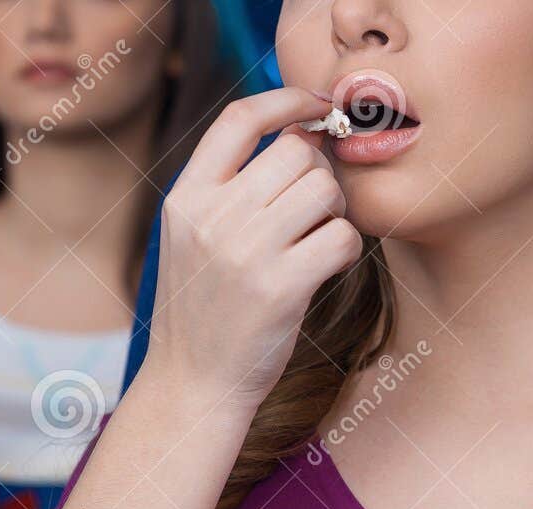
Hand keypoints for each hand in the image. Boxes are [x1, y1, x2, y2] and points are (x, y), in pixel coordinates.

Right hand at [139, 87, 363, 415]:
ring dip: (337, 211)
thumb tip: (301, 135)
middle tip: (317, 209)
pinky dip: (346, 249)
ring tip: (318, 239)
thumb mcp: (192, 238)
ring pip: (325, 190)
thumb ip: (228, 188)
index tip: (317, 107)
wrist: (193, 383)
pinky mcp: (281, 287)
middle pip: (296, 152)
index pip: (240, 119)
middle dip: (321, 173)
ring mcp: (245, 252)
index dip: (286, 101)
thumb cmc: (205, 309)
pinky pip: (342, 237)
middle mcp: (212, 217)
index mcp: (186, 197)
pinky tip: (327, 267)